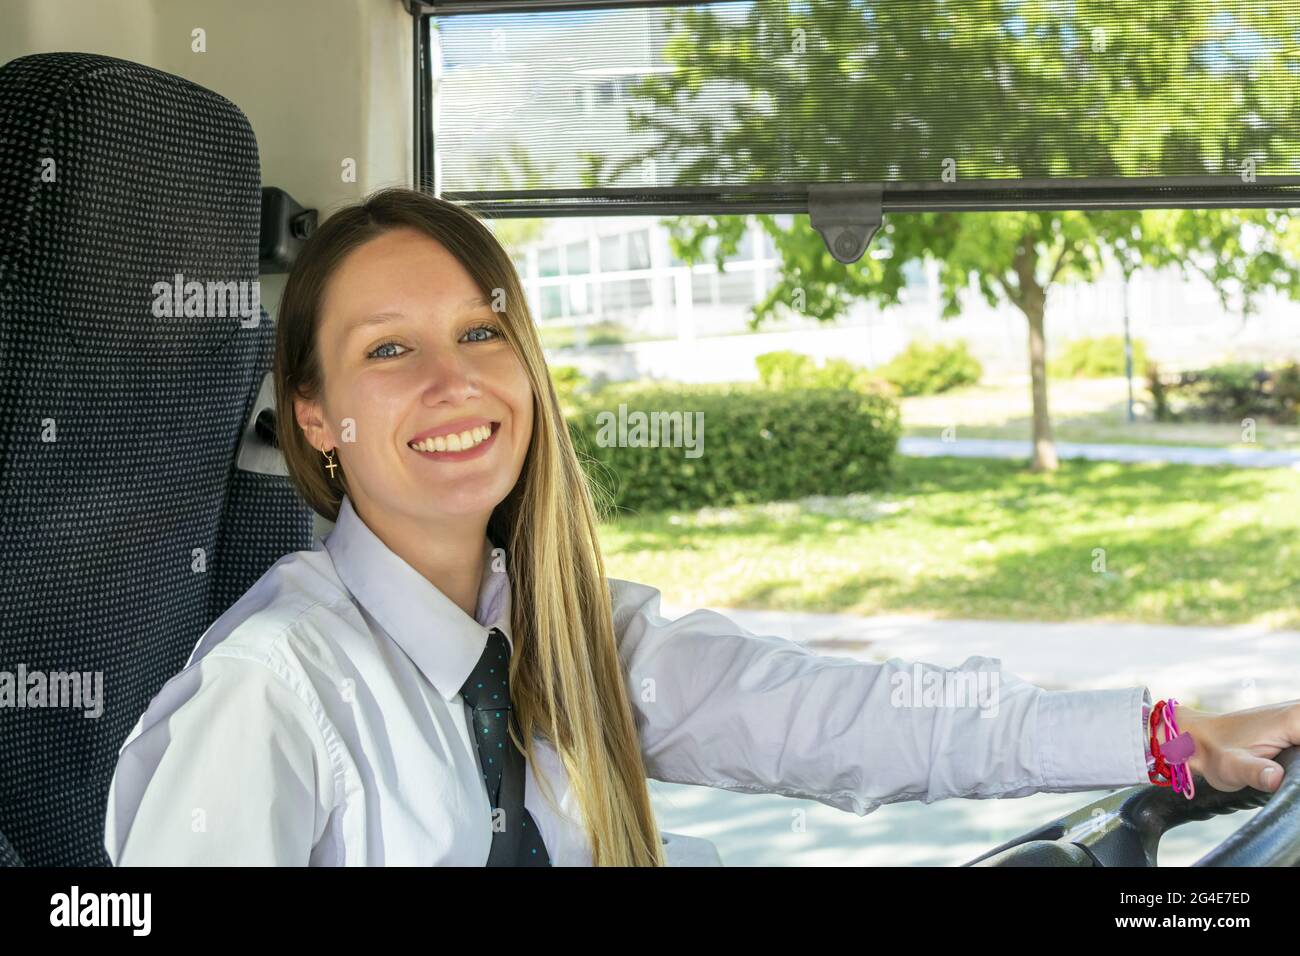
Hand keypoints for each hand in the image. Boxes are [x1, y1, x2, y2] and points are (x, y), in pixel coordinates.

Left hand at [1174, 700, 1299, 793]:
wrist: (1197, 738)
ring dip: (1299, 761)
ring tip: (1278, 767)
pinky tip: (1290, 766)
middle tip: (1281, 770)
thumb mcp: (1234, 767)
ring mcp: (1298, 717)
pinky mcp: (1295, 725)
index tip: (1295, 772)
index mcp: (1296, 718)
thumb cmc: (1214, 751)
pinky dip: (1299, 755)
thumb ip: (1257, 773)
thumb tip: (1275, 779)